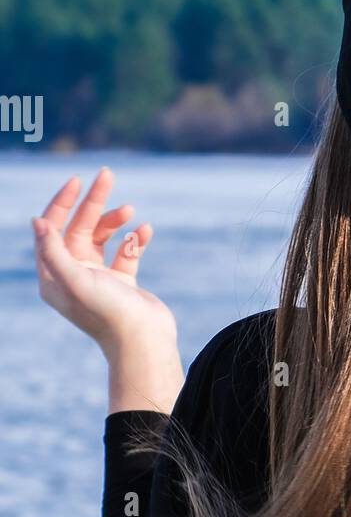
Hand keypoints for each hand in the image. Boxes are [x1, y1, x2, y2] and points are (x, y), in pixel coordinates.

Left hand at [33, 168, 184, 412]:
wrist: (144, 341)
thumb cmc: (108, 313)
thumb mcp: (75, 279)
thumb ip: (53, 250)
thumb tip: (38, 220)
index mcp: (55, 276)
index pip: (52, 229)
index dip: (62, 202)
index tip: (78, 181)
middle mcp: (73, 275)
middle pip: (79, 227)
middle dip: (93, 201)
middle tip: (107, 175)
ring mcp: (99, 278)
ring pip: (103, 237)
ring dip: (116, 220)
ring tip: (131, 211)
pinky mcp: (123, 282)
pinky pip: (126, 251)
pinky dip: (135, 238)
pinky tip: (145, 231)